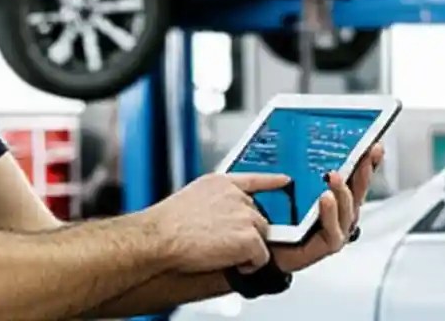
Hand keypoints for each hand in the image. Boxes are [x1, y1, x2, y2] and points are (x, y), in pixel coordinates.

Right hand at [142, 172, 289, 274]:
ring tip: (221, 253)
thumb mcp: (191, 199)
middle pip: (258, 216)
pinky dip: (250, 265)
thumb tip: (220, 215)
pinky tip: (230, 262)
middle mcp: (236, 196)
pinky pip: (261, 257)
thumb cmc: (166, 225)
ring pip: (261, 236)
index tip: (285, 180)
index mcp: (220, 183)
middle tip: (222, 244)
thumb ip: (213, 201)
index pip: (254, 179)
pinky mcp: (249, 238)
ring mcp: (245, 215)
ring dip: (247, 249)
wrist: (158, 238)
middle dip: (246, 233)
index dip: (272, 181)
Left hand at [274, 143, 384, 273]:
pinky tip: (326, 199)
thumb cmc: (280, 216)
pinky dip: (330, 214)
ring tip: (335, 176)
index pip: (357, 175)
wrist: (267, 246)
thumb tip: (306, 142)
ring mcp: (338, 228)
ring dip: (343, 191)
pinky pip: (334, 230)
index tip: (374, 143)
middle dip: (365, 171)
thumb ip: (302, 169)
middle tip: (365, 153)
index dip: (368, 161)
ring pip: (348, 209)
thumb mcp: (292, 186)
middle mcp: (342, 211)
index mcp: (337, 195)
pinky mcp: (328, 244)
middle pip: (359, 189)